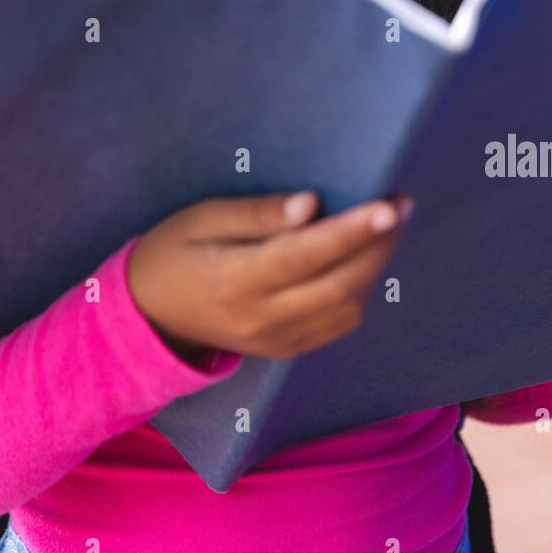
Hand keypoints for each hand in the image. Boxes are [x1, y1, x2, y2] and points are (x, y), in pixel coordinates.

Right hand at [127, 189, 413, 362]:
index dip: (352, 231)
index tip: (388, 205)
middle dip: (378, 244)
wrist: (149, 314)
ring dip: (374, 266)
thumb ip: (257, 213)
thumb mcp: (203, 217)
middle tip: (401, 203)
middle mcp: (260, 319)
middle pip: (338, 285)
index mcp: (234, 281)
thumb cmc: (173, 251)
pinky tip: (363, 257)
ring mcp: (275, 341)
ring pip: (345, 308)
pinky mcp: (285, 350)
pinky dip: (359, 290)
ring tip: (388, 224)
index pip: (305, 255)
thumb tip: (311, 204)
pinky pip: (337, 324)